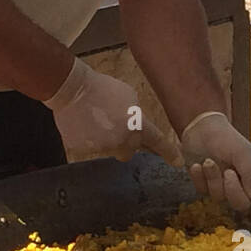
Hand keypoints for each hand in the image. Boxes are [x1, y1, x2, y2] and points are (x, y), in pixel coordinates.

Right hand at [43, 60, 182, 166]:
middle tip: (114, 127)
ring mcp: (102, 148)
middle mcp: (122, 141)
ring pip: (108, 149)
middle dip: (124, 143)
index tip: (178, 162)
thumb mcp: (129, 96)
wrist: (71, 89)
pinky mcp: (83, 151)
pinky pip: (89, 149)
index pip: (158, 143)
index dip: (169, 153)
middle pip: (128, 152)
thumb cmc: (101, 88)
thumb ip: (136, 116)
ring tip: (94, 119)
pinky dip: (87, 139)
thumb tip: (137, 127)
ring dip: (104, 139)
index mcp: (137, 126)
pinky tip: (83, 124)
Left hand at [181, 111, 250, 214]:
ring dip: (213, 179)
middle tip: (228, 172)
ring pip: (220, 197)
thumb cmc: (226, 138)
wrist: (201, 129)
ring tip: (208, 161)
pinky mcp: (206, 186)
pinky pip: (203, 191)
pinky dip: (199, 178)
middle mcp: (242, 185)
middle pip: (242, 204)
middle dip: (233, 190)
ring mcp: (223, 187)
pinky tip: (197, 165)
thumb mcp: (243, 153)